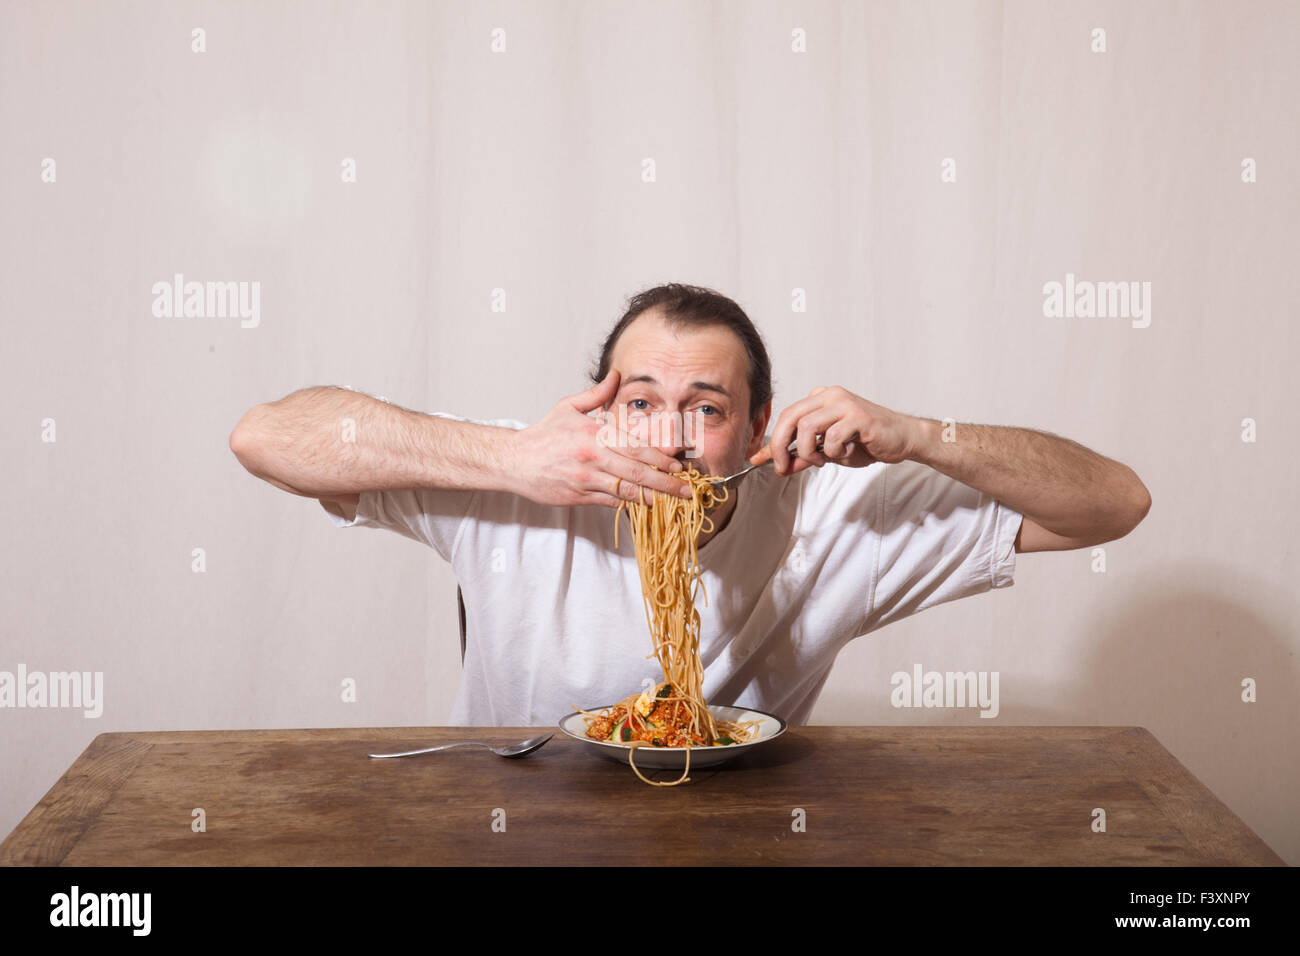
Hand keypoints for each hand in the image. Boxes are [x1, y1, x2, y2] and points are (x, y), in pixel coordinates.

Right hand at [509, 369, 694, 506]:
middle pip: (636, 473)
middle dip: (665, 483)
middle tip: (687, 491)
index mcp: (593, 436)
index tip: (679, 464)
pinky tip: (647, 508)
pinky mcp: (579, 498)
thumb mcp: (568, 407)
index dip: (660, 458)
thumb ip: (596, 394)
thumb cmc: (543, 434)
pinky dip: (629, 506)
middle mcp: (592, 459)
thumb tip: (617, 374)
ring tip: (674, 504)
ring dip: (652, 499)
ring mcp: (586, 481)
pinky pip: (610, 503)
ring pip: (626, 492)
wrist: (514, 461)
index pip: (634, 448)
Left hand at [749, 386, 917, 475]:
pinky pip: (832, 438)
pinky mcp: (859, 416)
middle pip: (790, 417)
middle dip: (779, 446)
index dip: (772, 440)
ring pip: (807, 427)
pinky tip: (846, 453)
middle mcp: (830, 396)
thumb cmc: (866, 442)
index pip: (786, 416)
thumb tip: (778, 465)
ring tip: (822, 460)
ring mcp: (844, 404)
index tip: (760, 460)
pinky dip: (833, 452)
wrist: (902, 439)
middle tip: (782, 468)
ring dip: (808, 452)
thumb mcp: (828, 451)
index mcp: (820, 399)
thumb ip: (803, 455)